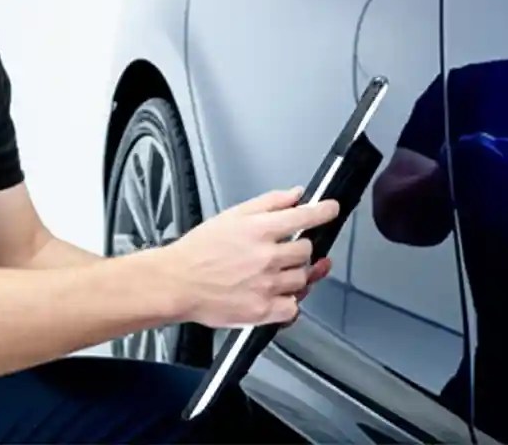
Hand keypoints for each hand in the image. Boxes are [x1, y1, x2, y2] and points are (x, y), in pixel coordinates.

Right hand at [160, 187, 339, 327]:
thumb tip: (296, 195)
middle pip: (307, 250)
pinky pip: (293, 308)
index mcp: (259, 230)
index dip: (324, 211)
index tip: (332, 210)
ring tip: (275, 274)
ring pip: (303, 279)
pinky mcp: (262, 310)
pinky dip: (289, 303)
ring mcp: (266, 285)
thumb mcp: (232, 215)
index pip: (304, 216)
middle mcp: (266, 257)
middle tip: (284, 252)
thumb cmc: (198, 252)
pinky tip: (276, 296)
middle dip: (300, 250)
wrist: (175, 283)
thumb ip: (269, 203)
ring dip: (295, 276)